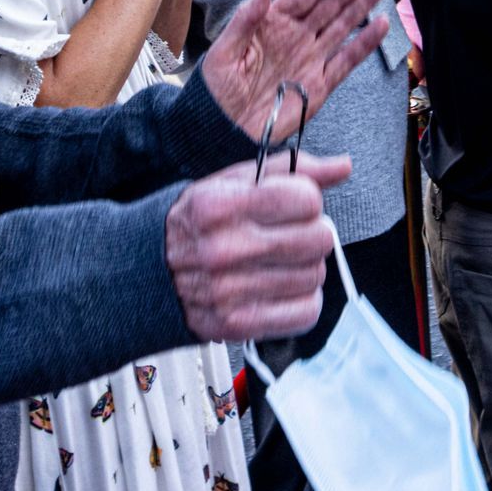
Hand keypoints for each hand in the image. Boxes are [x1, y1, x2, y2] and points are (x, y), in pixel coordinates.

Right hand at [165, 153, 352, 340]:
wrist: (149, 273)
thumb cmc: (198, 223)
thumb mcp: (234, 181)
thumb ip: (292, 170)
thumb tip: (343, 166)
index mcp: (220, 205)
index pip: (306, 199)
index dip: (307, 199)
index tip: (293, 204)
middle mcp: (224, 249)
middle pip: (319, 239)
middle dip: (312, 232)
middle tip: (291, 233)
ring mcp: (230, 291)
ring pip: (316, 275)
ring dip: (306, 266)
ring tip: (280, 261)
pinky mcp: (238, 325)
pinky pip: (306, 312)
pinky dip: (303, 300)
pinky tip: (282, 287)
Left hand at [200, 0, 393, 141]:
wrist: (222, 130)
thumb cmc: (216, 88)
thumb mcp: (224, 50)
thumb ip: (246, 17)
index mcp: (274, 21)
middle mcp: (297, 34)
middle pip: (333, 0)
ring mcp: (311, 58)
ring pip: (345, 23)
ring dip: (365, 0)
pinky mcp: (320, 84)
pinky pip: (347, 60)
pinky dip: (365, 44)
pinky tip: (382, 24)